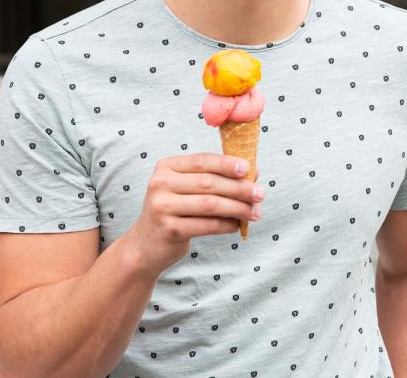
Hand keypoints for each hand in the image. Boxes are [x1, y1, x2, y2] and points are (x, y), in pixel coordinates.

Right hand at [123, 153, 263, 272]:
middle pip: (209, 183)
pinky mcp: (169, 229)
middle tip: (260, 194)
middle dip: (239, 188)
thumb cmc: (174, 212)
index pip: (202, 160)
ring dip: (238, 208)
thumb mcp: (188, 189)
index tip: (248, 168)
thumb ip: (216, 178)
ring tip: (255, 212)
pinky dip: (226, 225)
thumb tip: (253, 172)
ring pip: (210, 204)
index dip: (227, 164)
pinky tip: (237, 225)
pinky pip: (206, 225)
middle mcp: (160, 183)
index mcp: (166, 167)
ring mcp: (162, 206)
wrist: (146, 245)